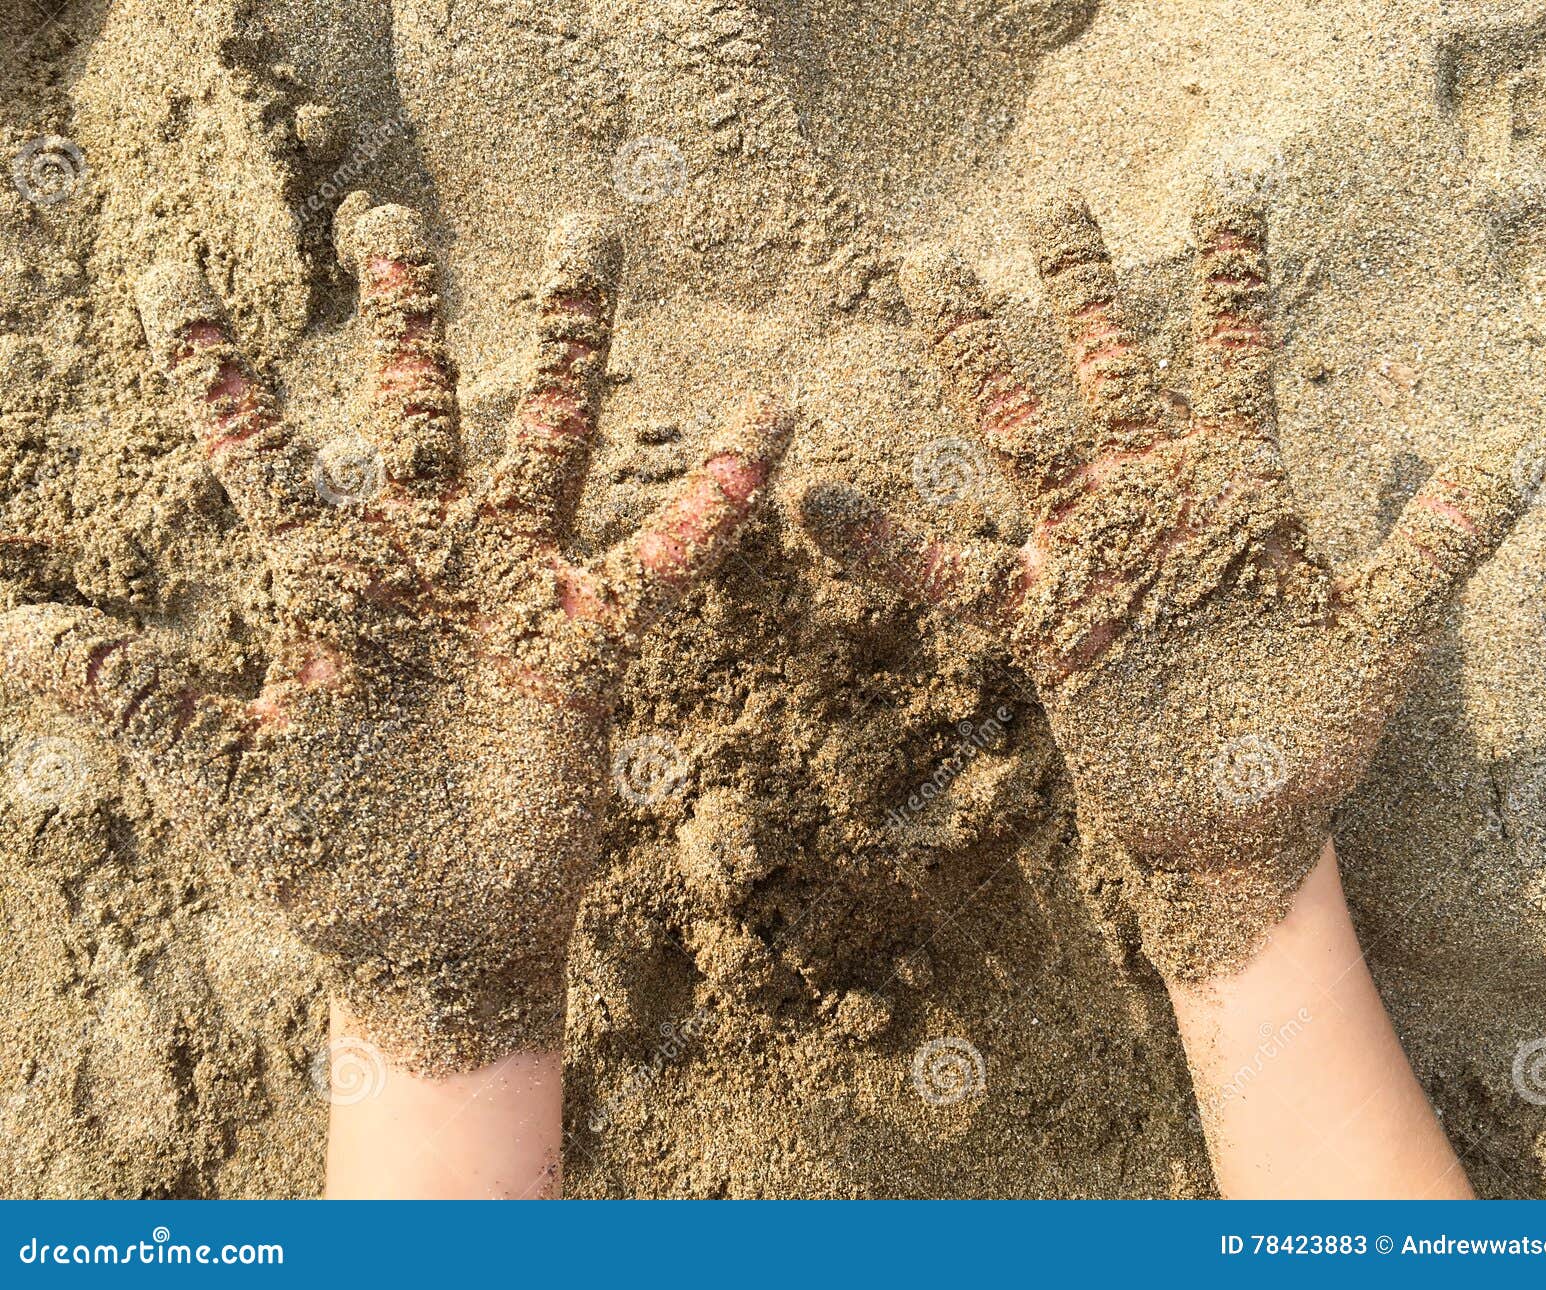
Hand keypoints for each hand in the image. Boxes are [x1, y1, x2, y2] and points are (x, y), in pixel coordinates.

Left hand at [0, 197, 789, 1071]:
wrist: (435, 949)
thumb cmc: (323, 869)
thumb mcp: (220, 776)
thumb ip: (134, 691)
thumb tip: (6, 627)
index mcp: (326, 587)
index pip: (259, 458)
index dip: (214, 372)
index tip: (164, 279)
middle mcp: (422, 565)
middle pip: (415, 410)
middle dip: (404, 314)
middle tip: (393, 214)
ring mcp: (512, 594)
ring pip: (545, 440)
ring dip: (565, 345)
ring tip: (589, 241)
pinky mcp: (589, 644)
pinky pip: (663, 557)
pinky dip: (714, 495)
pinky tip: (770, 422)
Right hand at [799, 186, 1528, 978]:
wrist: (1244, 823)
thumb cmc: (1316, 731)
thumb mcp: (1386, 632)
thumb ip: (1437, 541)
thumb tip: (1520, 452)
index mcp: (1237, 488)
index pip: (1234, 353)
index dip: (1231, 273)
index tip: (1226, 186)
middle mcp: (1153, 502)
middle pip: (1111, 366)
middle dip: (1084, 285)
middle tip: (1051, 203)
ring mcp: (1088, 554)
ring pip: (1024, 435)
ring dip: (983, 358)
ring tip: (935, 281)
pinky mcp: (1040, 622)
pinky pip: (952, 574)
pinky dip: (889, 545)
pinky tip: (821, 505)